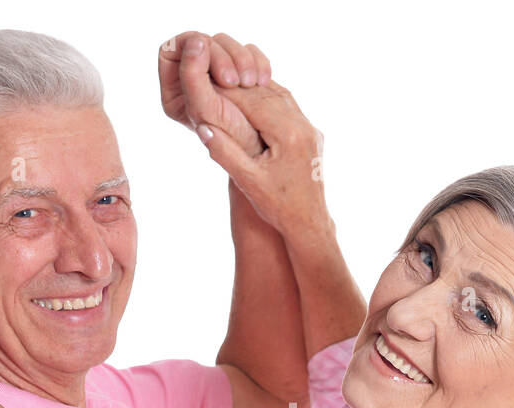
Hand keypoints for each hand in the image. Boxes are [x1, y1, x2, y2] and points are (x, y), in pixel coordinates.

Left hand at [159, 32, 270, 157]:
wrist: (266, 151)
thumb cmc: (233, 138)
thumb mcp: (205, 108)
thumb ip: (191, 74)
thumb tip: (195, 40)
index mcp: (175, 92)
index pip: (171, 50)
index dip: (191, 47)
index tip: (212, 62)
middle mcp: (194, 81)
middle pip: (201, 42)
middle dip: (222, 56)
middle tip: (236, 82)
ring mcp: (218, 76)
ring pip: (225, 43)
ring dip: (243, 59)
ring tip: (253, 83)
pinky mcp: (242, 74)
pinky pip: (247, 52)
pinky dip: (257, 62)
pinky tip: (262, 81)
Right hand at [196, 82, 328, 238]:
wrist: (309, 225)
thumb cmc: (277, 208)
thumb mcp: (247, 181)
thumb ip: (224, 152)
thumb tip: (202, 126)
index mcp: (288, 136)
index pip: (252, 102)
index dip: (226, 91)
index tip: (205, 82)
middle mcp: (304, 126)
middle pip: (266, 94)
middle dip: (238, 85)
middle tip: (213, 77)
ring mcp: (310, 129)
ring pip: (279, 96)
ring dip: (253, 89)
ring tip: (228, 84)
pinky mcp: (311, 134)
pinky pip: (288, 107)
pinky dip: (267, 100)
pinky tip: (251, 100)